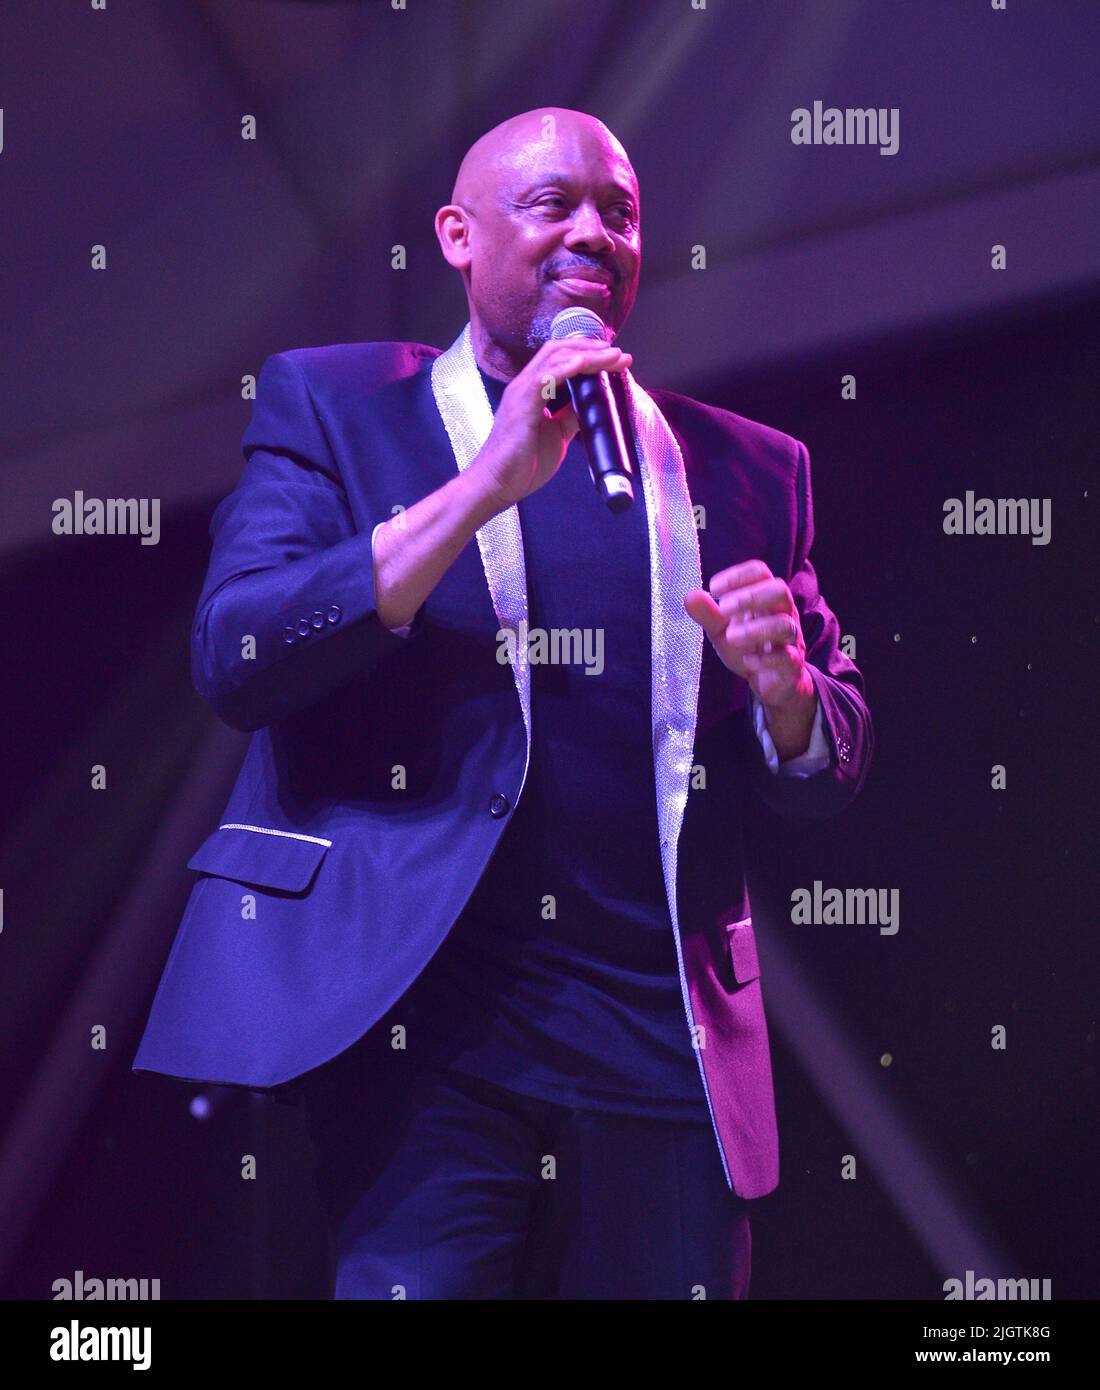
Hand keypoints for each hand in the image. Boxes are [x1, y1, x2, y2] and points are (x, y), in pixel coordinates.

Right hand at [472, 337, 632, 509]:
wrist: (496, 484)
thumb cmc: (520, 463)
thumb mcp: (556, 435)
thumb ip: (569, 417)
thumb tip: (590, 407)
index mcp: (532, 391)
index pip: (560, 359)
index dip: (587, 353)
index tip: (613, 357)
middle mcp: (525, 385)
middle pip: (559, 351)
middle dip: (591, 348)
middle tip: (619, 353)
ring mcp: (521, 394)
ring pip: (555, 359)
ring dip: (587, 355)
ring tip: (613, 356)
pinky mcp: (521, 407)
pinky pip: (544, 379)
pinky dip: (566, 368)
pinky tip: (585, 364)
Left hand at [684, 558, 815, 724]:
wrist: (769, 682)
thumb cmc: (747, 647)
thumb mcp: (721, 630)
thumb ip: (708, 614)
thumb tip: (690, 596)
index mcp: (765, 599)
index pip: (760, 573)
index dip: (738, 575)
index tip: (713, 588)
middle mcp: (782, 614)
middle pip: (780, 590)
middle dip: (750, 596)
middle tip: (723, 608)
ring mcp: (791, 639)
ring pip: (785, 625)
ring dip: (755, 629)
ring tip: (731, 637)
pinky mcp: (792, 665)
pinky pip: (788, 657)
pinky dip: (766, 659)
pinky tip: (747, 661)